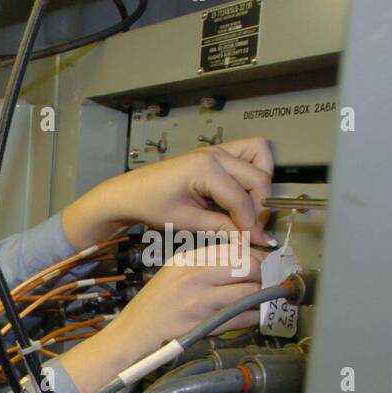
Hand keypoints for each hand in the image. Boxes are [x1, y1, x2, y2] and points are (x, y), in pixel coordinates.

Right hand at [60, 242, 265, 392]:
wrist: (131, 336)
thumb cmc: (153, 308)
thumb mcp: (173, 276)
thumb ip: (205, 267)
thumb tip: (245, 264)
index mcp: (187, 260)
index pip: (234, 250)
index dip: (257, 257)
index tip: (266, 264)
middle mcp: (193, 276)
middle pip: (247, 267)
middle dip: (265, 275)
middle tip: (271, 282)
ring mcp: (198, 301)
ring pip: (248, 292)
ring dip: (262, 297)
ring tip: (264, 300)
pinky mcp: (203, 324)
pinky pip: (241, 318)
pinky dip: (253, 317)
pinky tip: (254, 317)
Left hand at [63, 137, 275, 248]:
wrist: (129, 193)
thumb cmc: (151, 206)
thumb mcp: (187, 221)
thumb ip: (222, 227)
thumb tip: (254, 240)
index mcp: (205, 168)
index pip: (241, 199)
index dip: (252, 224)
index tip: (260, 243)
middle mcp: (215, 153)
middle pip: (258, 177)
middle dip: (260, 205)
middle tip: (252, 228)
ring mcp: (217, 149)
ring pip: (261, 155)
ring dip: (262, 181)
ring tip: (250, 207)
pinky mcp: (217, 152)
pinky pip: (250, 151)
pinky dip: (255, 168)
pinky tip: (244, 191)